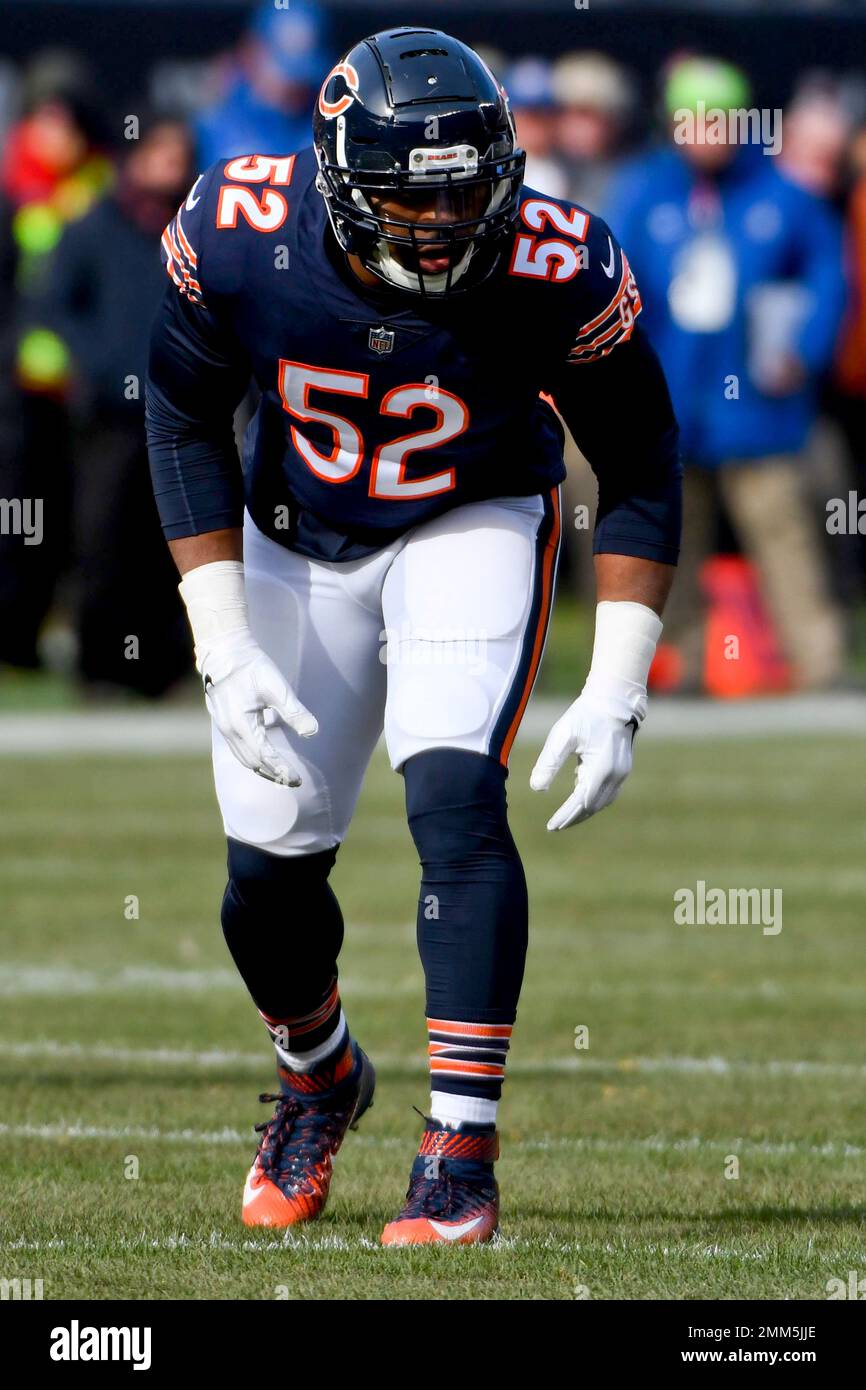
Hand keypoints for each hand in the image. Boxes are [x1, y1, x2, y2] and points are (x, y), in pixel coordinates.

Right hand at [201, 631, 316, 785]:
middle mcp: (229, 730)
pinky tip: (264, 753)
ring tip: (281, 772)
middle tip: (292, 779)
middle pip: (252, 763)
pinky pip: (237, 748)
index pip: (265, 757)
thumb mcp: (276, 686)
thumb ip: (293, 711)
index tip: (297, 779)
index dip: (282, 770)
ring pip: (242, 758)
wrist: (224, 651)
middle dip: (273, 774)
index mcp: (241, 725)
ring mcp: (223, 727)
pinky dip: (252, 756)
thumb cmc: (250, 666)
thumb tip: (313, 732)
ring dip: (261, 768)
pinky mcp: (222, 721)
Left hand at [529, 686, 643, 829]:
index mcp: (602, 769)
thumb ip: (549, 762)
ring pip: (602, 801)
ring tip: (565, 817)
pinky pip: (607, 792)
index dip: (566, 815)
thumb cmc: (586, 714)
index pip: (581, 802)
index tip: (551, 826)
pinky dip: (592, 799)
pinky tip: (578, 796)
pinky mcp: (622, 768)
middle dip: (573, 817)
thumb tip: (536, 788)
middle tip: (555, 826)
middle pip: (592, 806)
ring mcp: (622, 772)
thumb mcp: (562, 735)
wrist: (614, 699)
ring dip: (583, 811)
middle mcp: (616, 775)